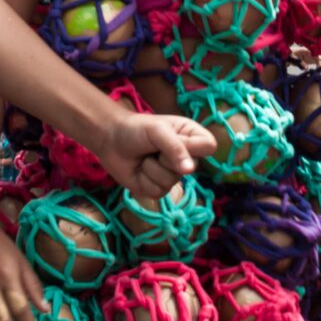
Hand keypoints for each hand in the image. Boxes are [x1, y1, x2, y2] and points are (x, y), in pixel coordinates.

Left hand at [93, 111, 215, 198]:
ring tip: (144, 157)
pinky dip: (144, 179)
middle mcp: (185, 157)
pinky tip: (139, 169)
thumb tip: (189, 170)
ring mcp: (172, 174)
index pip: (209, 146)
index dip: (194, 147)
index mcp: (191, 136)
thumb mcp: (157, 131)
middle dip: (165, 158)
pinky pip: (158, 191)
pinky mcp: (158, 188)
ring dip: (152, 168)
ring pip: (171, 181)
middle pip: (190, 168)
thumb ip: (175, 148)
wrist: (110, 140)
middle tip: (153, 147)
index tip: (176, 139)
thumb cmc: (136, 129)